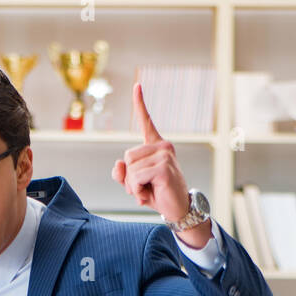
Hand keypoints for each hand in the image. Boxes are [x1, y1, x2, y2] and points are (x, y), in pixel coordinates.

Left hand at [112, 82, 209, 246]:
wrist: (177, 209)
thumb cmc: (157, 193)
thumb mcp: (134, 183)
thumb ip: (122, 174)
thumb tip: (118, 165)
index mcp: (156, 146)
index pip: (146, 122)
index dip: (140, 104)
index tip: (137, 86)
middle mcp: (163, 146)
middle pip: (127, 157)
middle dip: (129, 177)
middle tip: (144, 187)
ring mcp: (165, 155)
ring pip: (130, 169)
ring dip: (133, 185)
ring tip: (147, 191)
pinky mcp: (163, 167)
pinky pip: (136, 177)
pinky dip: (137, 189)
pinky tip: (148, 195)